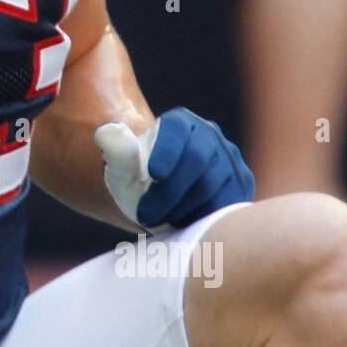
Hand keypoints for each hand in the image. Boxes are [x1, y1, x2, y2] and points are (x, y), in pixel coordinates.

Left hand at [95, 107, 253, 230]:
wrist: (160, 196)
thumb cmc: (136, 178)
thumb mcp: (119, 165)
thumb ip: (115, 149)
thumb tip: (105, 132)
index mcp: (180, 122)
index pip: (176, 130)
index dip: (166, 151)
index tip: (151, 174)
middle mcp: (210, 136)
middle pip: (197, 160)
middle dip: (169, 191)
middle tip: (145, 215)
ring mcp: (230, 160)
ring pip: (212, 187)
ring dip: (181, 209)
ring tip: (158, 220)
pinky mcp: (240, 186)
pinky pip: (227, 206)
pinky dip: (202, 219)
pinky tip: (180, 223)